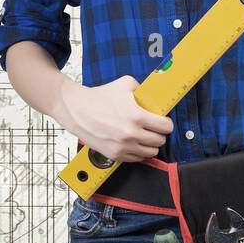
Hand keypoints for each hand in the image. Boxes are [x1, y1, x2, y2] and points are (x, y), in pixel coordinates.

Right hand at [56, 75, 173, 161]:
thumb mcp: (125, 84)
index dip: (167, 123)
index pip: (166, 127)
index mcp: (136, 116)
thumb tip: (155, 95)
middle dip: (159, 133)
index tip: (164, 122)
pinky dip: (138, 152)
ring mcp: (123, 146)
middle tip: (154, 128)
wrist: (76, 110)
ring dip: (150, 144)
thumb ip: (144, 90)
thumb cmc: (99, 97)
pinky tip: (134, 142)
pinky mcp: (115, 155)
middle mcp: (131, 134)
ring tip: (145, 136)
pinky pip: (137, 158)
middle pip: (160, 140)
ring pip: (151, 152)